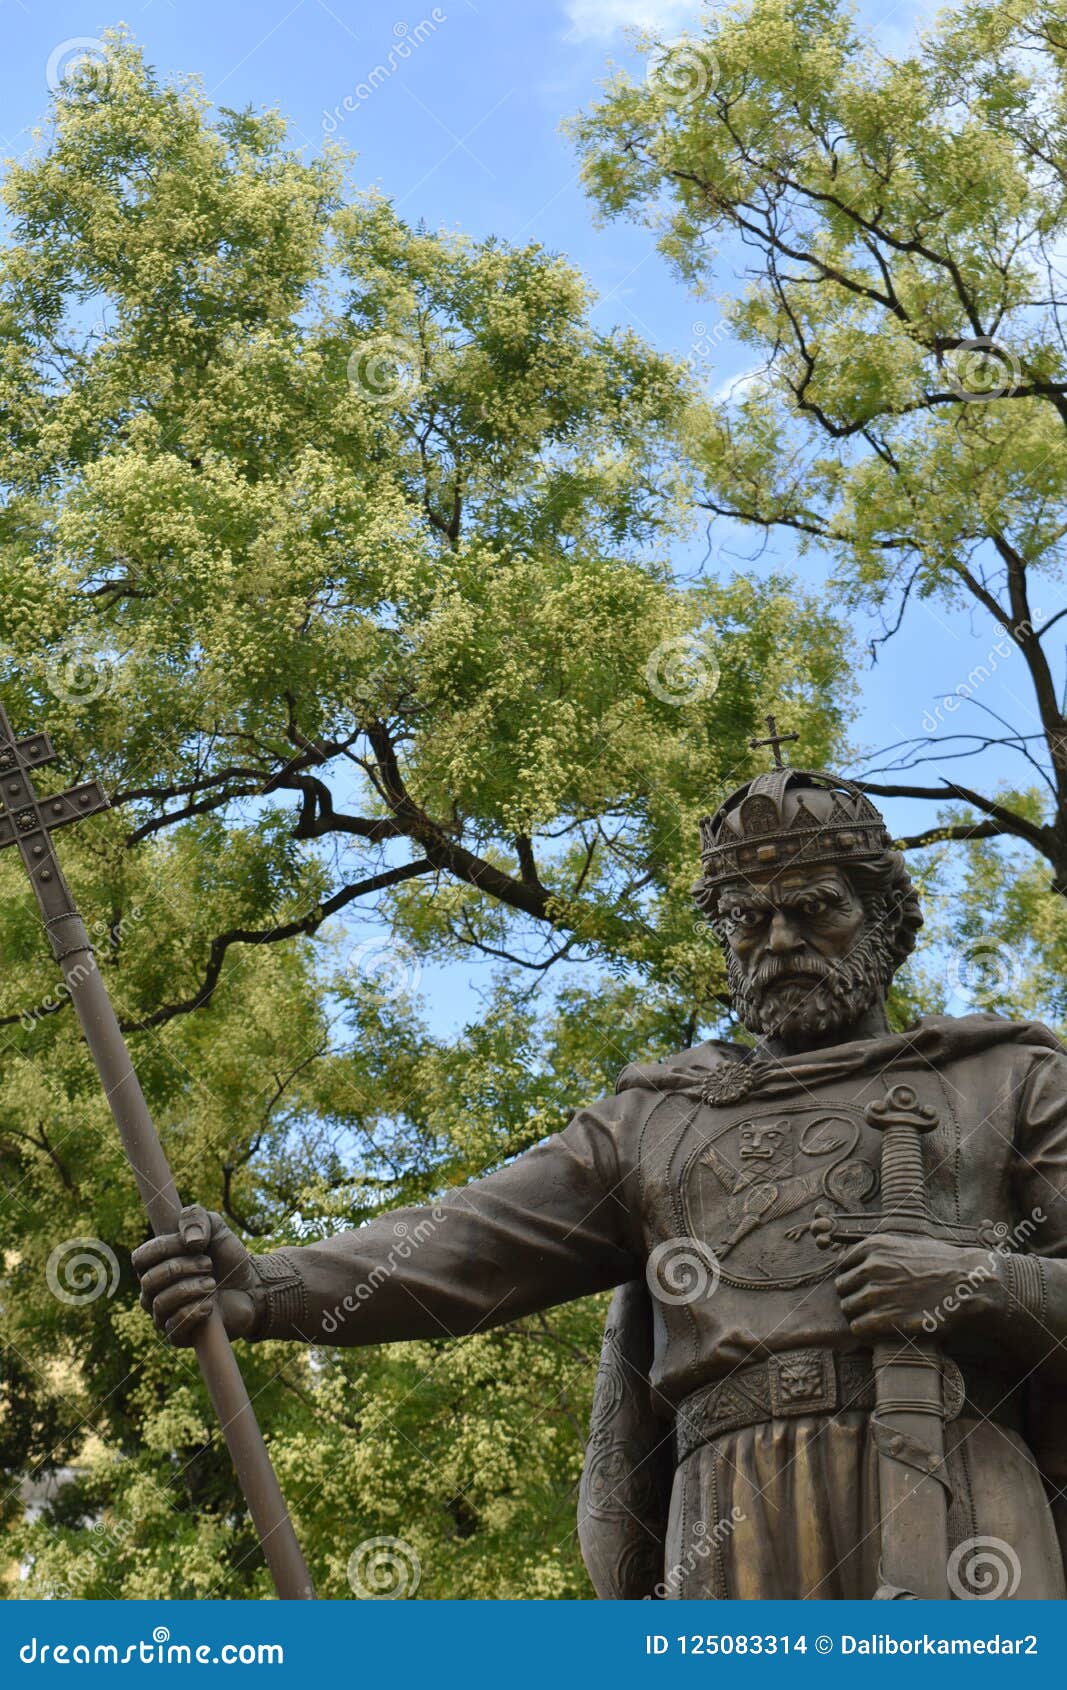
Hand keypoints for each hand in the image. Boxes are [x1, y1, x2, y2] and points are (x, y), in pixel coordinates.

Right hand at [132, 1205, 260, 1345]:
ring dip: (190, 1290)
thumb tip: (190, 1241)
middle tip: (208, 1265)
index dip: (164, 1248)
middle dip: (181, 1268)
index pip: (140, 1258)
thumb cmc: (226, 1258)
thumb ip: (197, 1218)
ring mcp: (163, 1315)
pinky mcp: (178, 1336)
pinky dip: (194, 1312)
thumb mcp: (216, 1226)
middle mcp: (154, 1292)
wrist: (251, 1287)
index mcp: (156, 1265)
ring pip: (160, 1304)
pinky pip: (173, 1327)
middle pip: (149, 1281)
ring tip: (211, 1284)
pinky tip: (211, 1305)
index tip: (192, 1244)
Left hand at [835, 1231, 1000, 1340]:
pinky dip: (865, 1331)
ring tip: (877, 1318)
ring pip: (848, 1308)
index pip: (842, 1265)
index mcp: (874, 1246)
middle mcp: (871, 1266)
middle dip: (853, 1296)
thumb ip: (879, 1253)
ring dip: (859, 1315)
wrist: (967, 1285)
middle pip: (842, 1287)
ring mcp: (877, 1292)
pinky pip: (858, 1327)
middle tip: (871, 1306)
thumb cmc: (941, 1265)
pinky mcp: (885, 1318)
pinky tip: (880, 1330)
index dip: (853, 1278)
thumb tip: (855, 1265)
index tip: (864, 1287)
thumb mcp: (906, 1245)